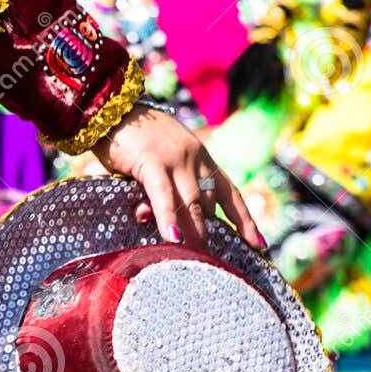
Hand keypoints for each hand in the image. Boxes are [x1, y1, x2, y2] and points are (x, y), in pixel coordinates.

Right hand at [92, 104, 264, 249]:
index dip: (244, 220)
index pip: (229, 194)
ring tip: (196, 258)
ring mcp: (175, 159)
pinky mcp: (152, 161)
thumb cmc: (130, 138)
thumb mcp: (153, 164)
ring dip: (194, 232)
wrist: (111, 108)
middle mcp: (195, 159)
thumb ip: (156, 189)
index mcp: (201, 158)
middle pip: (209, 203)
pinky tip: (174, 239)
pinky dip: (168, 218)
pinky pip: (163, 195)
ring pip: (190, 202)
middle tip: (213, 263)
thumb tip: (147, 217)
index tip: (258, 244)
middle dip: (211, 233)